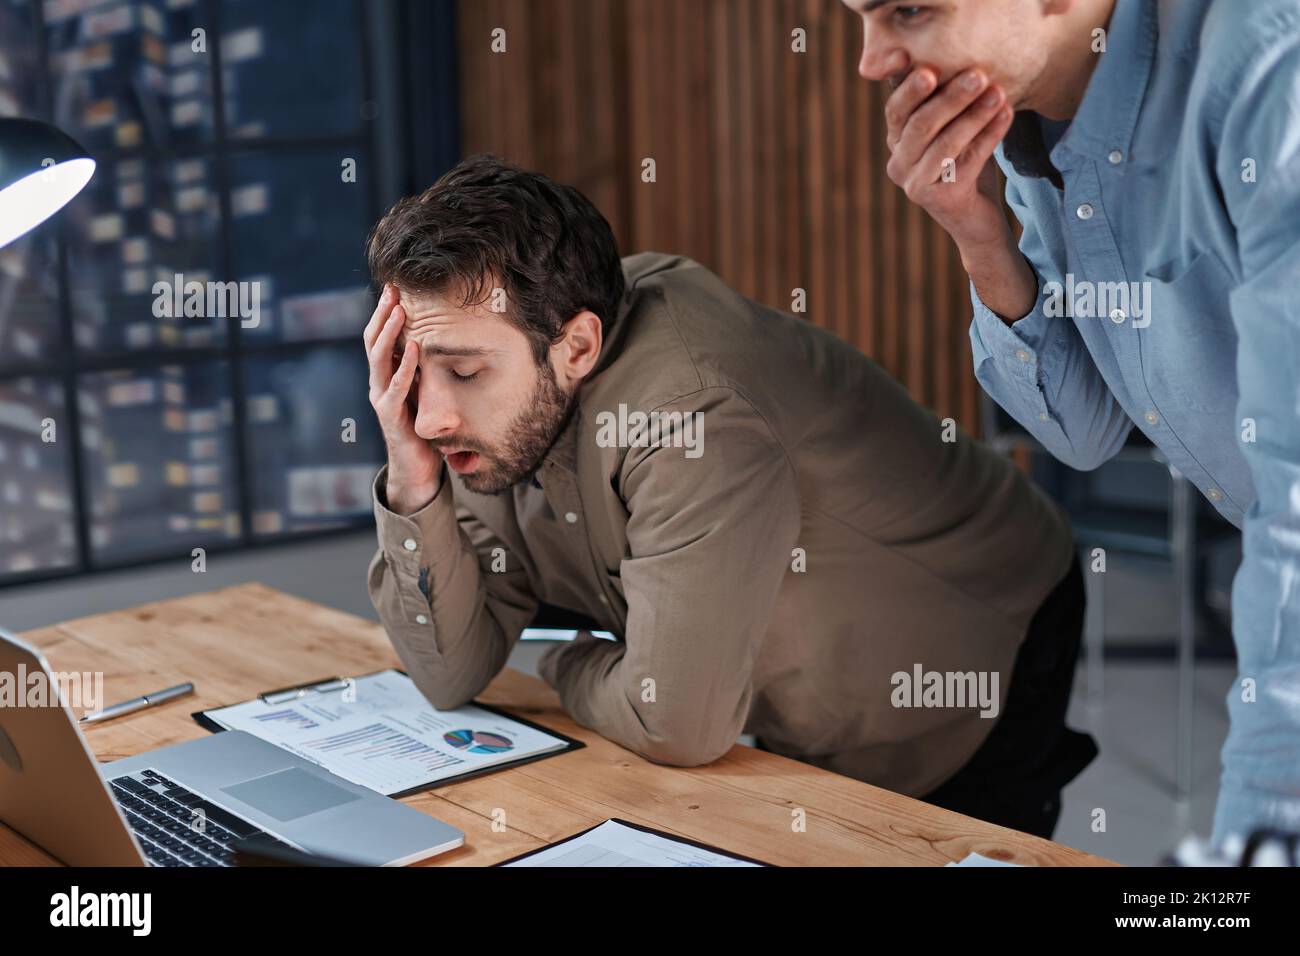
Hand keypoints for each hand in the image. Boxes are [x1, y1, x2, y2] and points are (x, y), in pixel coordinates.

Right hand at [365, 284, 441, 513]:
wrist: (416, 467)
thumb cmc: (421, 426)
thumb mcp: (423, 391)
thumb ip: (423, 369)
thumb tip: (438, 339)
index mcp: (384, 375)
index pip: (378, 337)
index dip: (383, 312)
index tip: (393, 287)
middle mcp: (378, 384)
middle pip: (373, 341)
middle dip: (383, 314)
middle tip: (393, 290)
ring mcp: (382, 399)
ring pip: (379, 359)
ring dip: (390, 333)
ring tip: (400, 311)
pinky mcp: (391, 416)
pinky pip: (396, 388)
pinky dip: (405, 368)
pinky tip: (415, 350)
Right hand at [884, 66, 1014, 251]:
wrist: (976, 219)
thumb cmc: (962, 164)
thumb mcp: (946, 129)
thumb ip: (936, 102)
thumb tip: (937, 57)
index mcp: (895, 143)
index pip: (896, 110)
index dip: (909, 88)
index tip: (930, 68)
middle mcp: (898, 165)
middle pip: (919, 125)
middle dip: (949, 97)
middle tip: (977, 74)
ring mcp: (916, 185)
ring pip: (945, 143)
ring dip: (974, 115)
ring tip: (999, 93)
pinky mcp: (941, 200)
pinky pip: (969, 161)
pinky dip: (990, 136)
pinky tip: (1007, 116)